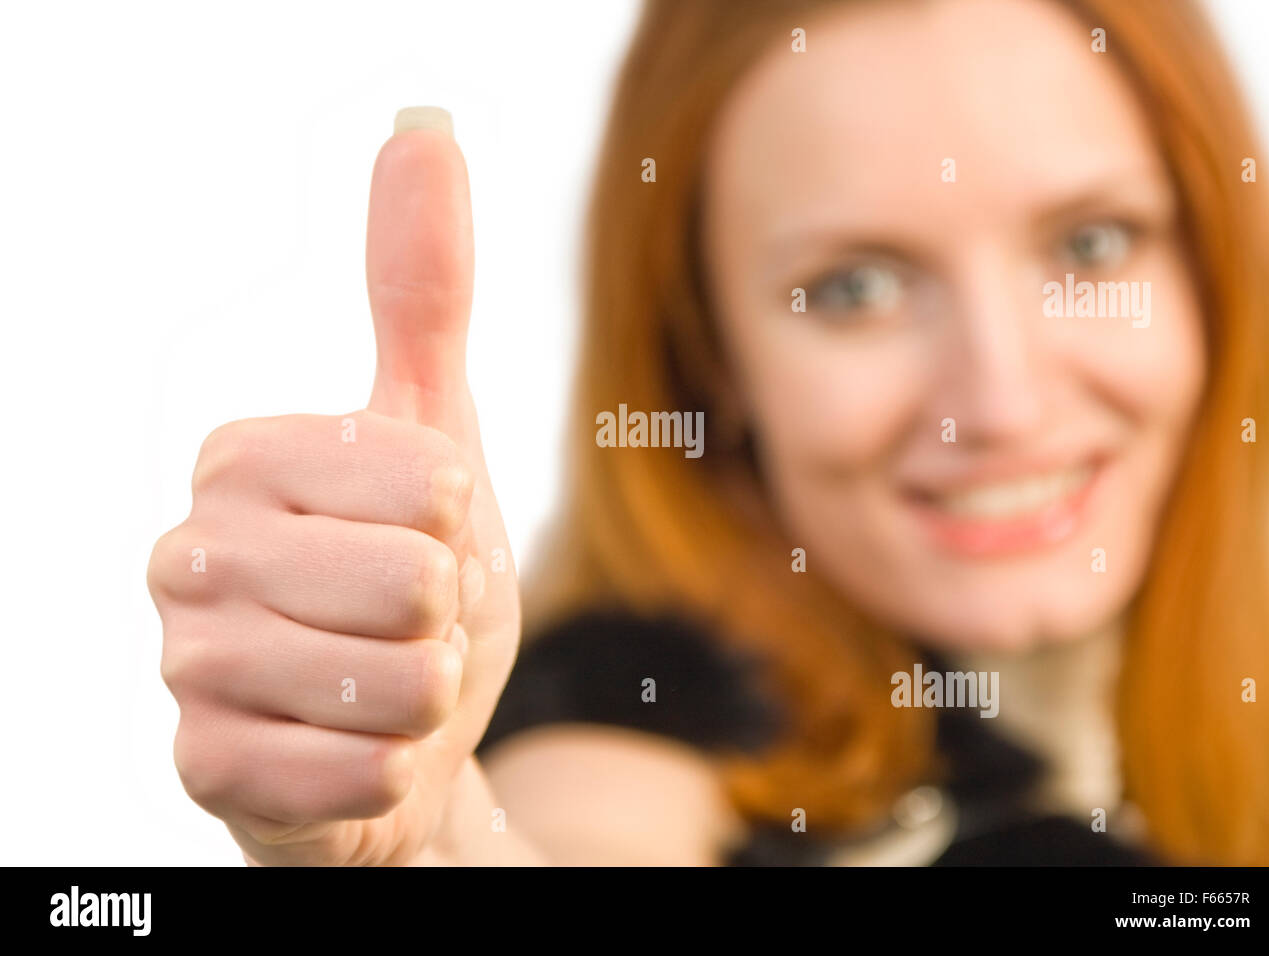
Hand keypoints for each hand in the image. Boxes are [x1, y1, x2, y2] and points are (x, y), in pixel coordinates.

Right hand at [148, 108, 523, 864]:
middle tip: (404, 626)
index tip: (424, 542)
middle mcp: (189, 555)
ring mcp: (185, 667)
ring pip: (395, 682)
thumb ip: (420, 292)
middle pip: (414, 581)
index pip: (429, 480)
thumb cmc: (416, 581)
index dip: (463, 529)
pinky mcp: (201, 771)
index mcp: (241, 459)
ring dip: (425, 696)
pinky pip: (359, 773)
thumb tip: (423, 130)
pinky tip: (358, 755)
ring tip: (385, 690)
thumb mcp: (434, 432)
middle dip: (446, 617)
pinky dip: (392, 768)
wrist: (404, 733)